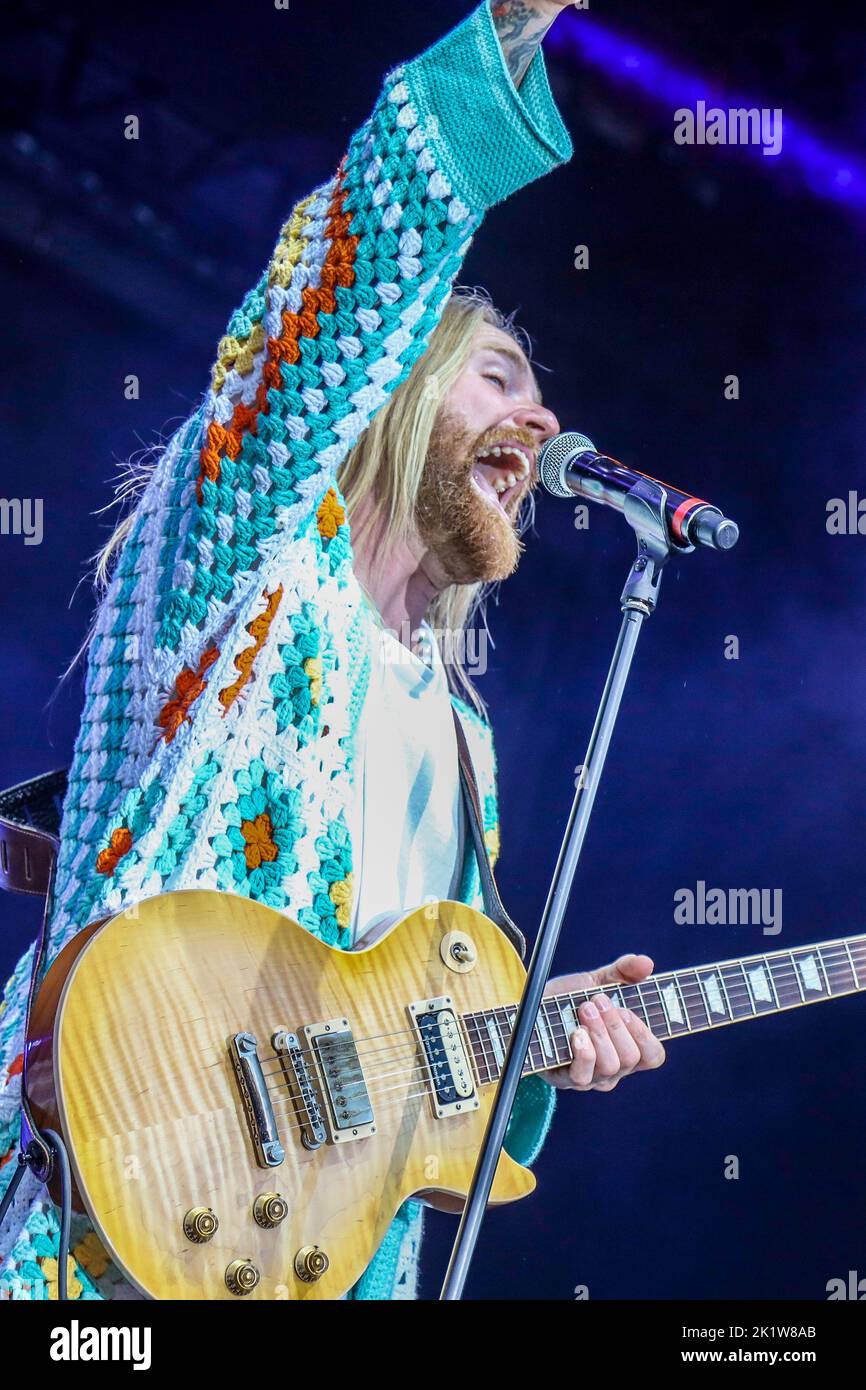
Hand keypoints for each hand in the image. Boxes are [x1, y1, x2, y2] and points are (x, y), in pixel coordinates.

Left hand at [541, 953, 665, 1091]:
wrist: (531, 1006)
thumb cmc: (569, 999)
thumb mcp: (598, 980)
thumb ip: (624, 971)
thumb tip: (647, 962)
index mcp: (627, 1047)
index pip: (654, 1056)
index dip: (645, 1034)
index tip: (626, 1010)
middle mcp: (614, 1068)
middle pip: (631, 1058)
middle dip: (616, 1025)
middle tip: (598, 1001)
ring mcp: (591, 1077)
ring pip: (610, 1066)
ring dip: (599, 1033)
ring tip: (584, 1009)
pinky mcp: (566, 1080)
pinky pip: (583, 1076)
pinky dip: (583, 1052)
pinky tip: (576, 1033)